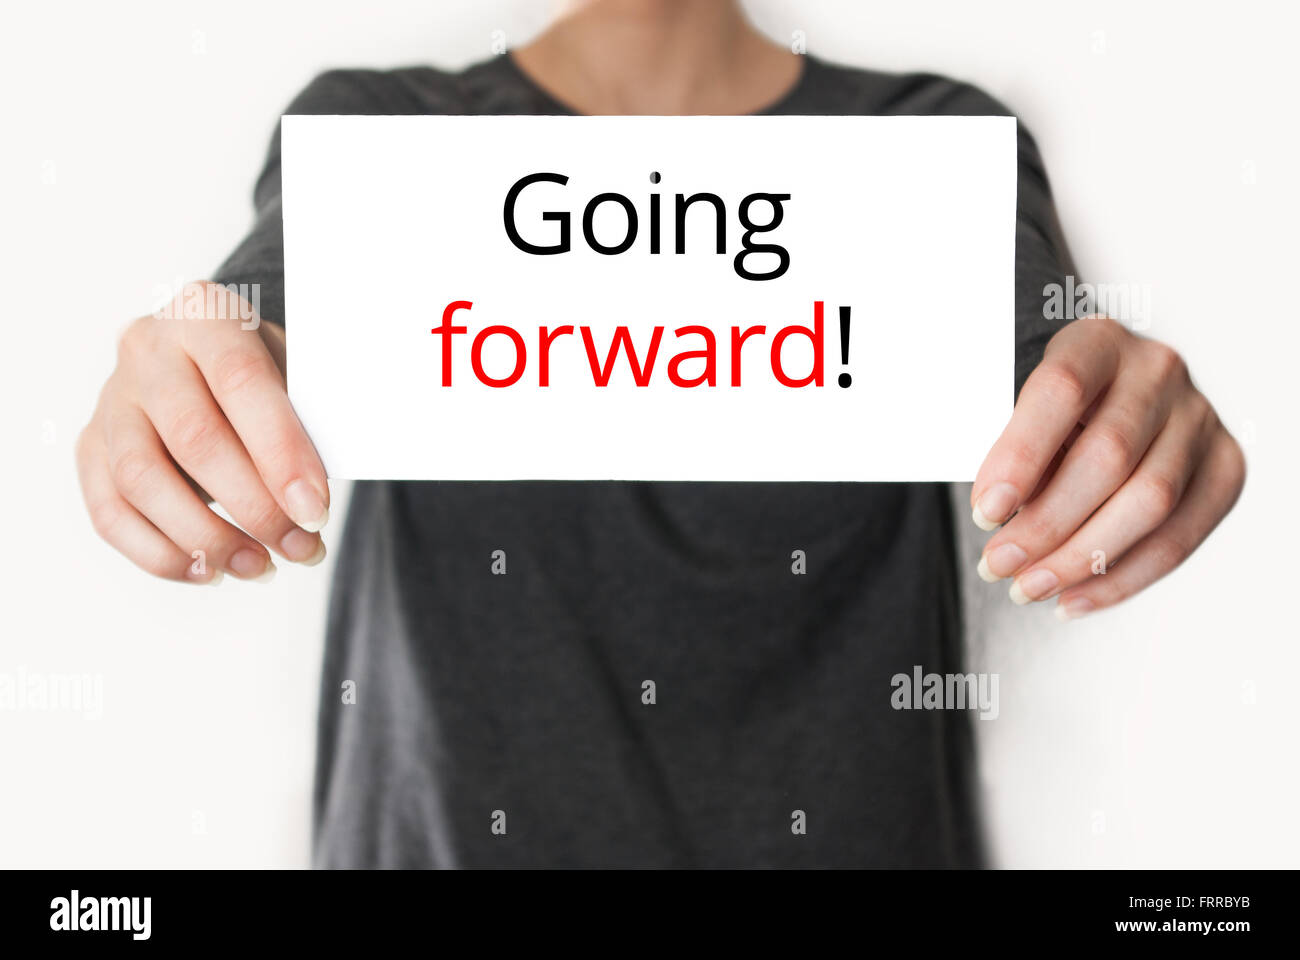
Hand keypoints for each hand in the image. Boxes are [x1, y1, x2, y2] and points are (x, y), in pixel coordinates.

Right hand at [76, 282, 329, 582]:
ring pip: (142, 480)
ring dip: (206, 538)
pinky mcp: (90, 445)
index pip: (242, 382)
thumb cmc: (266, 369)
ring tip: (262, 568)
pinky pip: (109, 511)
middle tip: (302, 548)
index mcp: (207, 314)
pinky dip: (160, 552)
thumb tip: (319, 493)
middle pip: (194, 438)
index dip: (281, 452)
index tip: (315, 510)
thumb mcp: (296, 368)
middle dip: (254, 507)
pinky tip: (210, 571)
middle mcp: (147, 349)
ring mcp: (111, 399)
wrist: (208, 356)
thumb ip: (310, 414)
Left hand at [971, 315, 1244, 619]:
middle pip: (1108, 456)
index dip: (1021, 455)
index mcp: (1097, 340)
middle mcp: (1157, 371)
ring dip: (1082, 559)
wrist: (1104, 394)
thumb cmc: (1045, 410)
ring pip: (1149, 502)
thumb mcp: (1014, 404)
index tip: (983, 513)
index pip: (1061, 390)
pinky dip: (1123, 578)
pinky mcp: (1223, 465)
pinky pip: (1180, 535)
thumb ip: (1008, 446)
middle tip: (995, 565)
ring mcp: (1198, 418)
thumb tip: (997, 513)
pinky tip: (1072, 599)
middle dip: (1045, 524)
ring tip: (1027, 588)